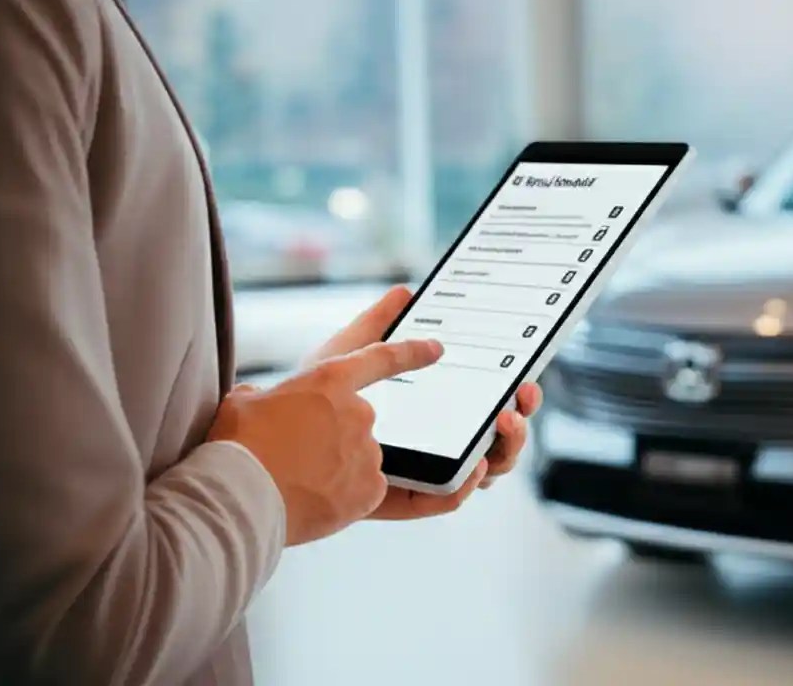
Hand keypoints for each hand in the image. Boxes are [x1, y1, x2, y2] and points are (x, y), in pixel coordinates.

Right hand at [208, 338, 442, 545]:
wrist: (239, 496)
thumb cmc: (234, 446)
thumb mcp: (243, 403)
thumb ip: (265, 396)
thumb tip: (261, 401)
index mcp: (329, 380)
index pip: (381, 358)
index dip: (412, 352)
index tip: (436, 349)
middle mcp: (359, 413)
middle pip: (358, 423)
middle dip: (334, 438)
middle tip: (297, 456)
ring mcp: (369, 452)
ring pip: (361, 459)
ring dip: (337, 468)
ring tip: (297, 481)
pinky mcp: (372, 489)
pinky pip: (365, 491)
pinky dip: (343, 496)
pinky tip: (313, 499)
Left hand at [308, 285, 542, 519]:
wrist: (266, 443)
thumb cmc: (304, 401)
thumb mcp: (342, 356)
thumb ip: (375, 326)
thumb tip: (405, 292)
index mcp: (435, 411)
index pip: (488, 404)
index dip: (517, 395)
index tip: (526, 377)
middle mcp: (436, 444)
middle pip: (496, 439)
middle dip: (521, 419)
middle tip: (523, 396)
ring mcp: (422, 473)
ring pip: (481, 470)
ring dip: (504, 449)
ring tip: (502, 422)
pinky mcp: (399, 499)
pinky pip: (443, 500)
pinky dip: (465, 487)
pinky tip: (474, 467)